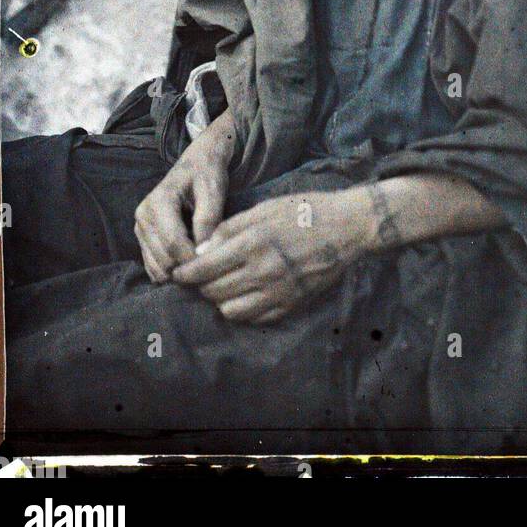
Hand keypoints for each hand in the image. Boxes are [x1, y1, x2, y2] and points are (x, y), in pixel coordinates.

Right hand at [133, 117, 234, 283]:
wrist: (197, 163)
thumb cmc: (207, 175)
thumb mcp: (213, 191)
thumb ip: (208, 220)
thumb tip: (201, 253)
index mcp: (158, 201)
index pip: (173, 242)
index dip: (193, 258)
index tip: (214, 262)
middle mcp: (143, 215)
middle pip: (163, 258)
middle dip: (187, 267)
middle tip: (210, 265)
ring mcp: (140, 227)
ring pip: (157, 266)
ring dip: (179, 271)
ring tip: (201, 263)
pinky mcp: (143, 238)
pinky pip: (153, 266)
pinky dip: (170, 271)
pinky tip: (189, 262)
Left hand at [171, 188, 370, 325]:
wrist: (347, 228)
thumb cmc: (304, 211)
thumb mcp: (264, 208)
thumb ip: (230, 229)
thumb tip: (202, 250)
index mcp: (253, 243)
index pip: (204, 269)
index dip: (185, 273)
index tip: (178, 272)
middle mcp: (262, 272)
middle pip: (213, 291)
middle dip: (200, 286)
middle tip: (199, 278)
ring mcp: (277, 292)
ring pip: (229, 310)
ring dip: (219, 299)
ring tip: (222, 286)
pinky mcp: (290, 305)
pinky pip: (253, 318)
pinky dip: (241, 310)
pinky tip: (243, 295)